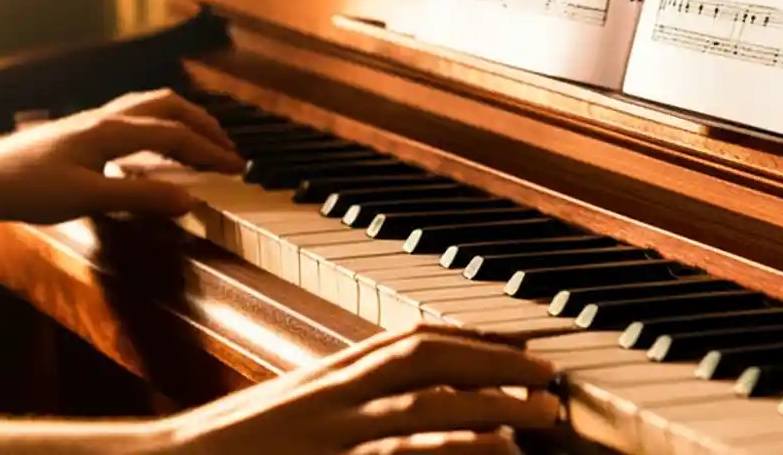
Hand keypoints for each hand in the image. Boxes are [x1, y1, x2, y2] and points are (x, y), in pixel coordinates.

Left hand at [0, 88, 243, 224]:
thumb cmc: (26, 188)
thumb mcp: (88, 197)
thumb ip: (141, 195)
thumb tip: (190, 199)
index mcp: (114, 129)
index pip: (177, 134)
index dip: (210, 151)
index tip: (237, 168)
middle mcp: (107, 118)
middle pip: (170, 106)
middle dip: (205, 125)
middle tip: (227, 148)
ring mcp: (93, 121)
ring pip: (151, 106)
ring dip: (183, 120)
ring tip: (201, 141)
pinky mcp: (81, 132)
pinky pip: (135, 117)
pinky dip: (160, 126)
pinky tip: (155, 146)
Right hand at [172, 324, 560, 454]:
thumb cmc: (231, 451)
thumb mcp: (294, 411)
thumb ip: (344, 398)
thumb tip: (406, 399)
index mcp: (323, 379)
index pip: (407, 341)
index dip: (471, 338)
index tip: (523, 345)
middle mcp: (327, 397)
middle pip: (422, 361)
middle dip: (493, 363)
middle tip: (551, 378)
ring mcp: (324, 435)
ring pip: (418, 406)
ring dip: (487, 404)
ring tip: (540, 414)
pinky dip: (448, 449)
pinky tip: (495, 449)